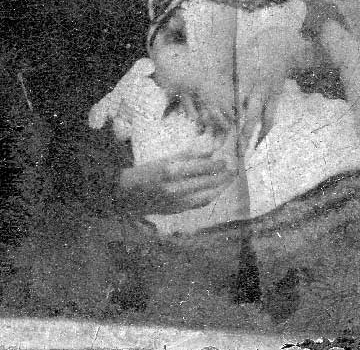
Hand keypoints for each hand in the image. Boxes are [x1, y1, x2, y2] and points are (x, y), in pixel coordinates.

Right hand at [118, 147, 236, 216]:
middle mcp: (175, 187)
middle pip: (207, 181)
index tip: (225, 159)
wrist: (126, 196)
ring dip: (220, 187)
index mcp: (171, 170)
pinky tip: (216, 191)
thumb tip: (209, 148)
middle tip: (233, 169)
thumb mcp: (163, 159)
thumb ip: (187, 154)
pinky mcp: (178, 211)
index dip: (216, 163)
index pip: (201, 167)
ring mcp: (177, 202)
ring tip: (229, 179)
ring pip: (207, 194)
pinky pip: (200, 204)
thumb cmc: (144, 173)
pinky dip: (211, 196)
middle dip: (222, 175)